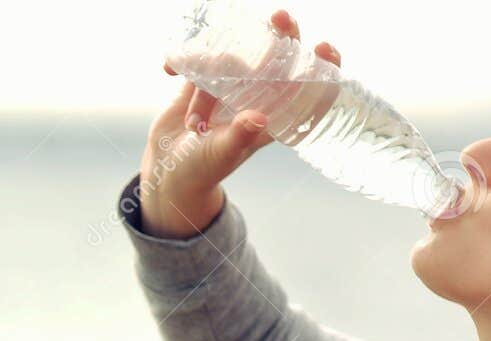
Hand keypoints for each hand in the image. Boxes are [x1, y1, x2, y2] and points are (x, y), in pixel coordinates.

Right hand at [140, 8, 341, 238]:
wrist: (166, 173)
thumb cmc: (200, 171)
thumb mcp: (220, 155)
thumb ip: (238, 136)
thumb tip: (258, 118)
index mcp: (271, 117)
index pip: (306, 88)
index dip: (322, 66)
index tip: (324, 46)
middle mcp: (255, 97)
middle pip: (278, 57)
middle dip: (282, 34)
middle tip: (280, 17)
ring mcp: (229, 86)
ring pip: (228, 62)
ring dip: (206, 86)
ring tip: (192, 123)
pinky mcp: (202, 80)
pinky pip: (199, 60)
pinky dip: (184, 61)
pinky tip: (169, 69)